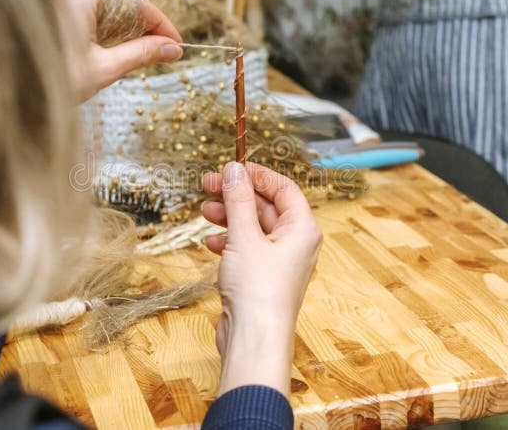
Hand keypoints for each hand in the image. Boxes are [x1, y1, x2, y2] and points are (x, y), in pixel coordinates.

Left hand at [52, 0, 182, 102]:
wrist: (1, 97)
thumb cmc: (49, 81)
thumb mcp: (104, 69)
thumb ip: (141, 54)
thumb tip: (172, 49)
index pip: (136, 3)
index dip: (161, 26)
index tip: (177, 46)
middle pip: (119, 3)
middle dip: (140, 30)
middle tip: (159, 55)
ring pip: (100, 10)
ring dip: (120, 33)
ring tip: (135, 59)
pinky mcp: (43, 11)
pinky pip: (81, 15)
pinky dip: (98, 33)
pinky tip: (105, 54)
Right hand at [201, 162, 321, 397]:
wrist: (253, 338)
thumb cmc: (257, 290)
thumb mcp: (243, 235)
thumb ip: (238, 199)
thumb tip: (234, 169)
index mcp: (302, 229)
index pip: (284, 188)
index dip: (257, 175)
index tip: (231, 168)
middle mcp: (296, 243)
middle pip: (266, 206)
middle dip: (237, 195)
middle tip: (208, 185)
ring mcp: (280, 262)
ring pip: (254, 227)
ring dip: (229, 217)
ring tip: (205, 213)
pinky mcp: (263, 278)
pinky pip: (247, 248)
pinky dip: (229, 241)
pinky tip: (210, 244)